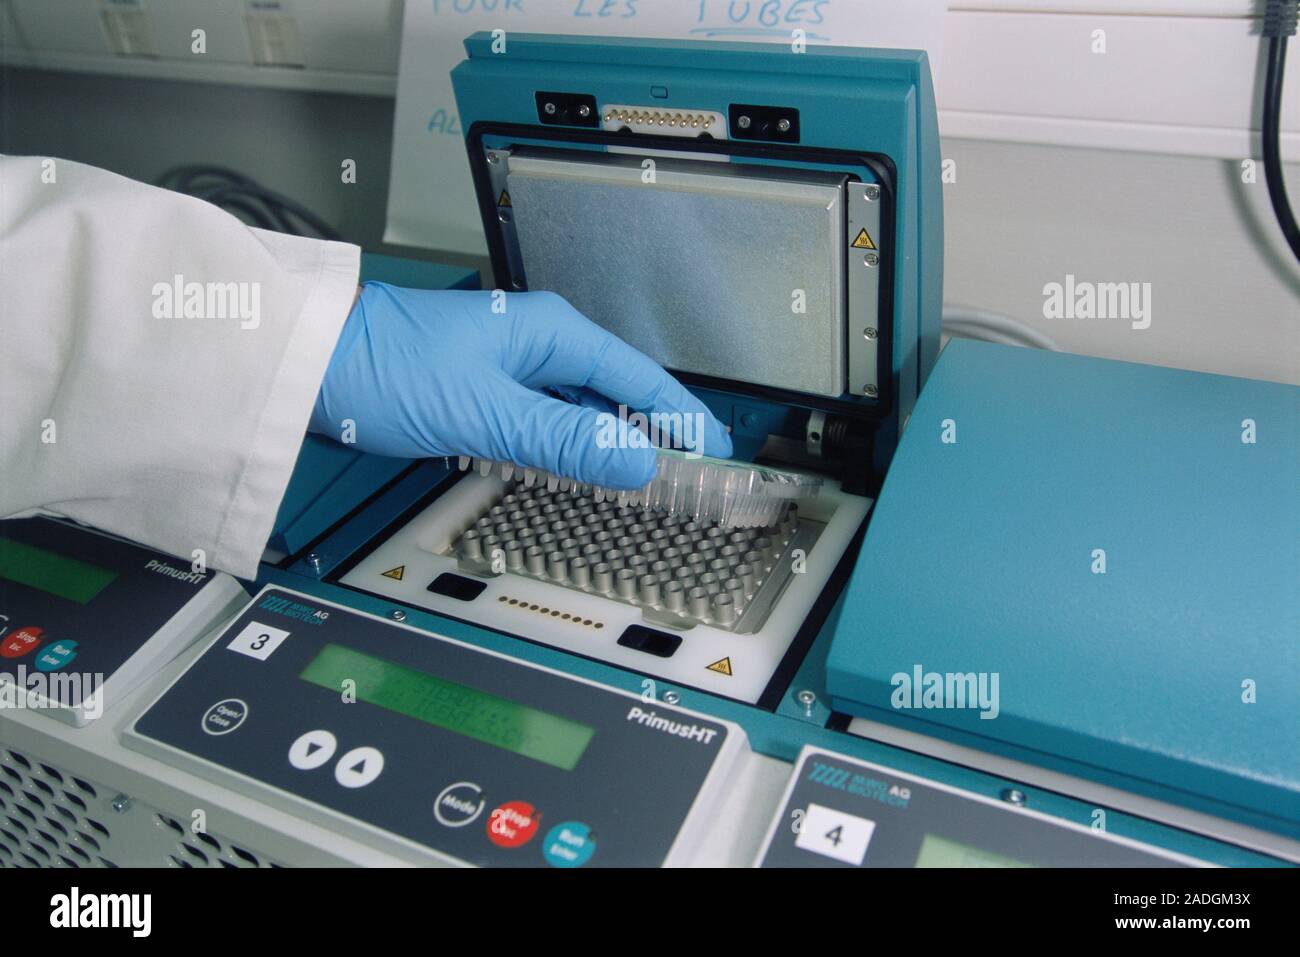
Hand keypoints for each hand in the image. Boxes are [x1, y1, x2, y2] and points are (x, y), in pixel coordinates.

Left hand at [310, 283, 731, 488]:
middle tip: (683, 481)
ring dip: (608, 442)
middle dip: (650, 433)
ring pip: (579, 406)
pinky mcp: (483, 389)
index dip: (679, 418)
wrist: (309, 361)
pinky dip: (568, 444)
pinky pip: (545, 417)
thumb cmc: (388, 369)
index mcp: (550, 332)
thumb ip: (566, 440)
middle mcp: (537, 342)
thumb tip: (639, 464)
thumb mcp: (486, 411)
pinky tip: (576, 469)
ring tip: (640, 483)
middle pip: (614, 390)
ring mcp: (509, 366)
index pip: (638, 377)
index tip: (713, 453)